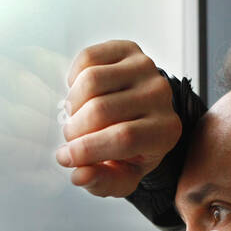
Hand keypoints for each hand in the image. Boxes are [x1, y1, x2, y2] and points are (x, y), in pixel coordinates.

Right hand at [57, 40, 182, 197]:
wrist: (142, 115)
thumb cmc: (131, 150)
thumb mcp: (121, 176)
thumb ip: (102, 182)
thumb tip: (79, 175)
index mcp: (165, 131)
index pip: (123, 138)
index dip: (87, 149)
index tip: (65, 158)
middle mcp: (160, 95)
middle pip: (101, 109)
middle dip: (75, 129)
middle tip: (71, 138)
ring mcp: (146, 68)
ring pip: (91, 81)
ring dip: (72, 105)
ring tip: (76, 117)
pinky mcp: (128, 49)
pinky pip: (87, 59)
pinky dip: (73, 80)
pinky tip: (80, 96)